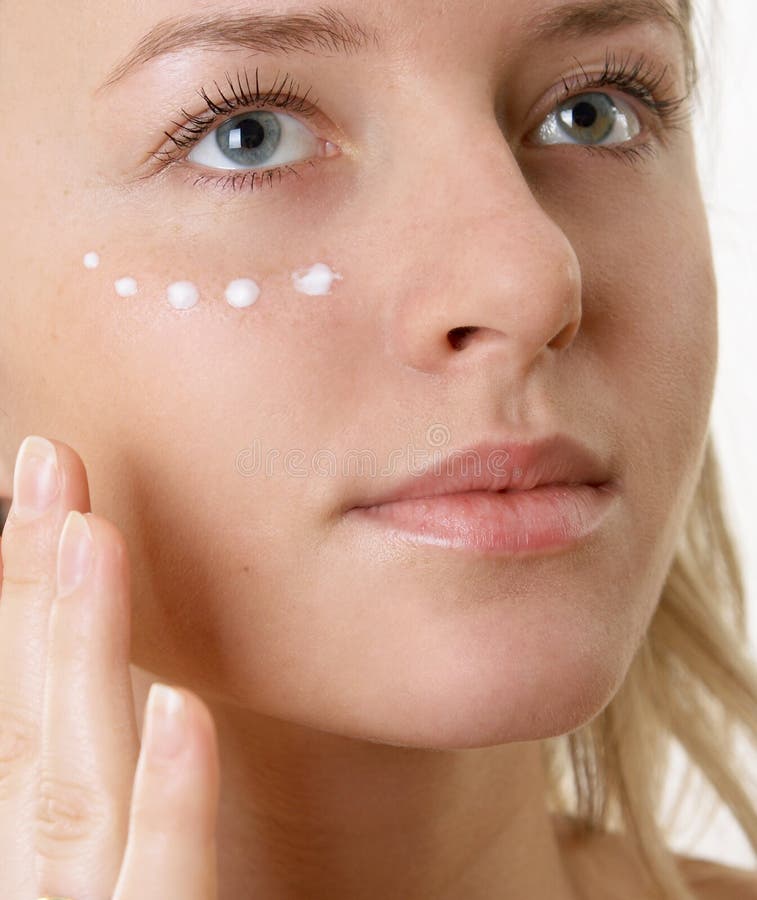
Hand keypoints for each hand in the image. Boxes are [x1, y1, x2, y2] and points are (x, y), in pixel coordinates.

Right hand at [0, 436, 220, 899]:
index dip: (26, 598)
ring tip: (93, 535)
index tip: (50, 497)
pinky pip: (165, 890)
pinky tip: (183, 708)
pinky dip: (171, 804)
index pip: (24, 712)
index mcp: (37, 856)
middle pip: (31, 724)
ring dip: (79, 654)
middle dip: (34, 587)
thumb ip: (122, 806)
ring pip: (72, 790)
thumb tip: (149, 692)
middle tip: (51, 460)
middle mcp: (44, 885)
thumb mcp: (116, 882)